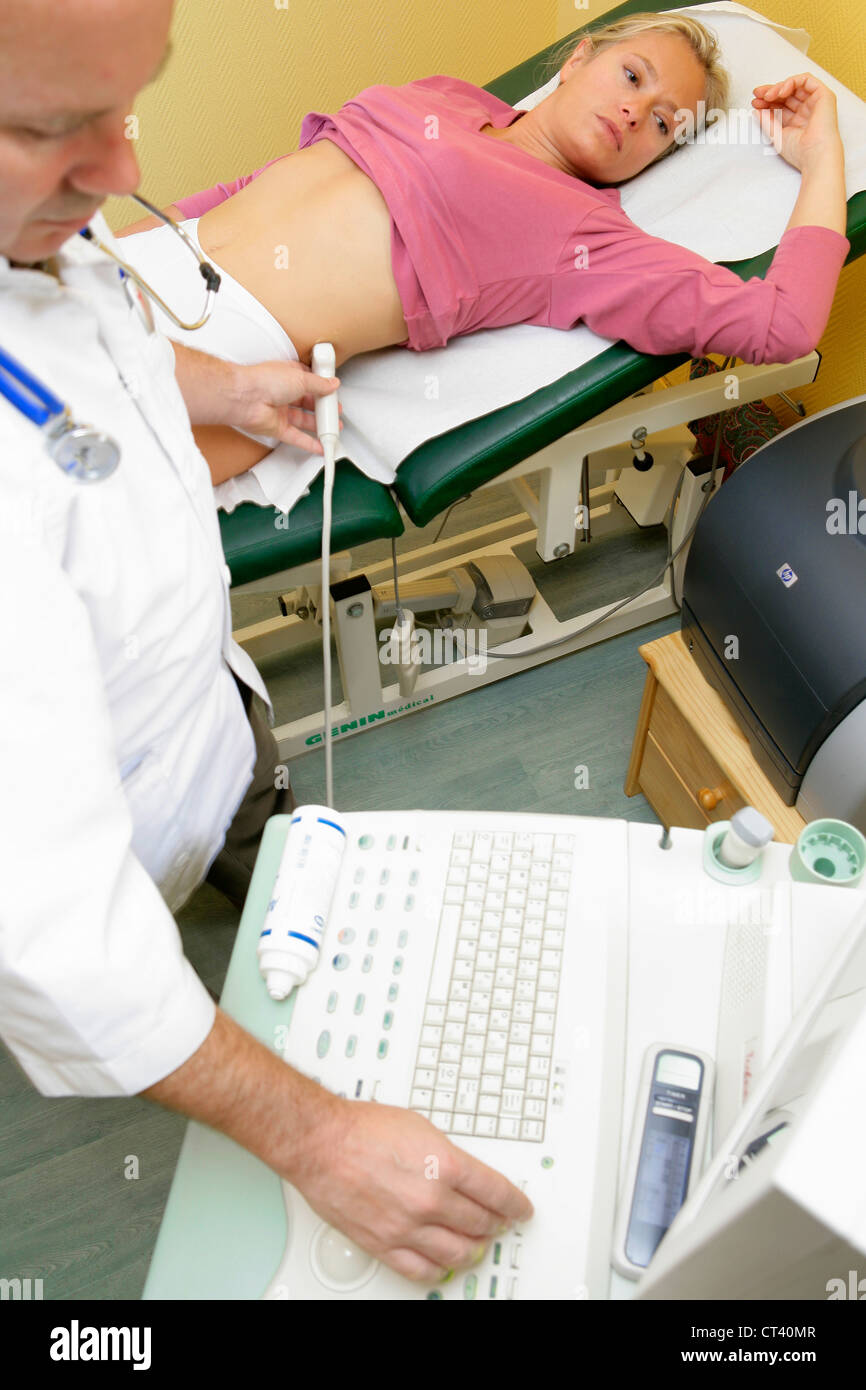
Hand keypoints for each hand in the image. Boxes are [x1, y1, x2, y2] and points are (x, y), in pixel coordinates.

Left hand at [227, 358, 341, 453]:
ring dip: (319, 426)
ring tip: (332, 429)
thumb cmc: (265, 381)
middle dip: (323, 409)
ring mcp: (280, 411)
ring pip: (304, 421)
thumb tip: (332, 383)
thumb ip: (319, 383)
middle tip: (335, 413)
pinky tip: (320, 446)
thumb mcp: (301, 377)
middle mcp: (284, 393)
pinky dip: (309, 443)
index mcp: (288, 376)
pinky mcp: (277, 428)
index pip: (310, 382)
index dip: (323, 387)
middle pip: (308, 403)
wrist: (245, 398)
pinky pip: (296, 437)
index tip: (334, 392)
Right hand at [284, 1094, 533, 1282]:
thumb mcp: (421, 1128)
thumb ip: (448, 1156)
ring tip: (477, 1244)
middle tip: (499, 1222)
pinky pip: (422, 1270)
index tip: (520, 1207)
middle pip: (481, 1223)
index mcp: (445, 1165)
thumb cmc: (361, 1129)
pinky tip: (444, 1264)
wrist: (322, 1143)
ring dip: (474, 1249)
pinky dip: (440, 1270)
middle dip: (496, 1224)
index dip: (515, 1203)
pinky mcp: (385, 1244)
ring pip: (458, 1252)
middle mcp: (430, 1200)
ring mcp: (408, 1226)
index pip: (497, 1193)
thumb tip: (465, 1174)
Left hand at [752, 74, 841, 171]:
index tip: (755, 103)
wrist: (815, 155)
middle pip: (787, 94)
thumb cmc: (801, 152)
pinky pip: (806, 80)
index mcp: (797, 121)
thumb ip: (767, 121)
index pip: (781, 105)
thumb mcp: (776, 135)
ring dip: (778, 87)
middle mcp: (806, 111)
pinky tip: (781, 91)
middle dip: (770, 93)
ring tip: (767, 95)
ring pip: (795, 85)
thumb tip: (757, 111)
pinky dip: (792, 82)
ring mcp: (815, 102)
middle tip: (757, 95)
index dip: (767, 102)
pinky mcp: (823, 95)